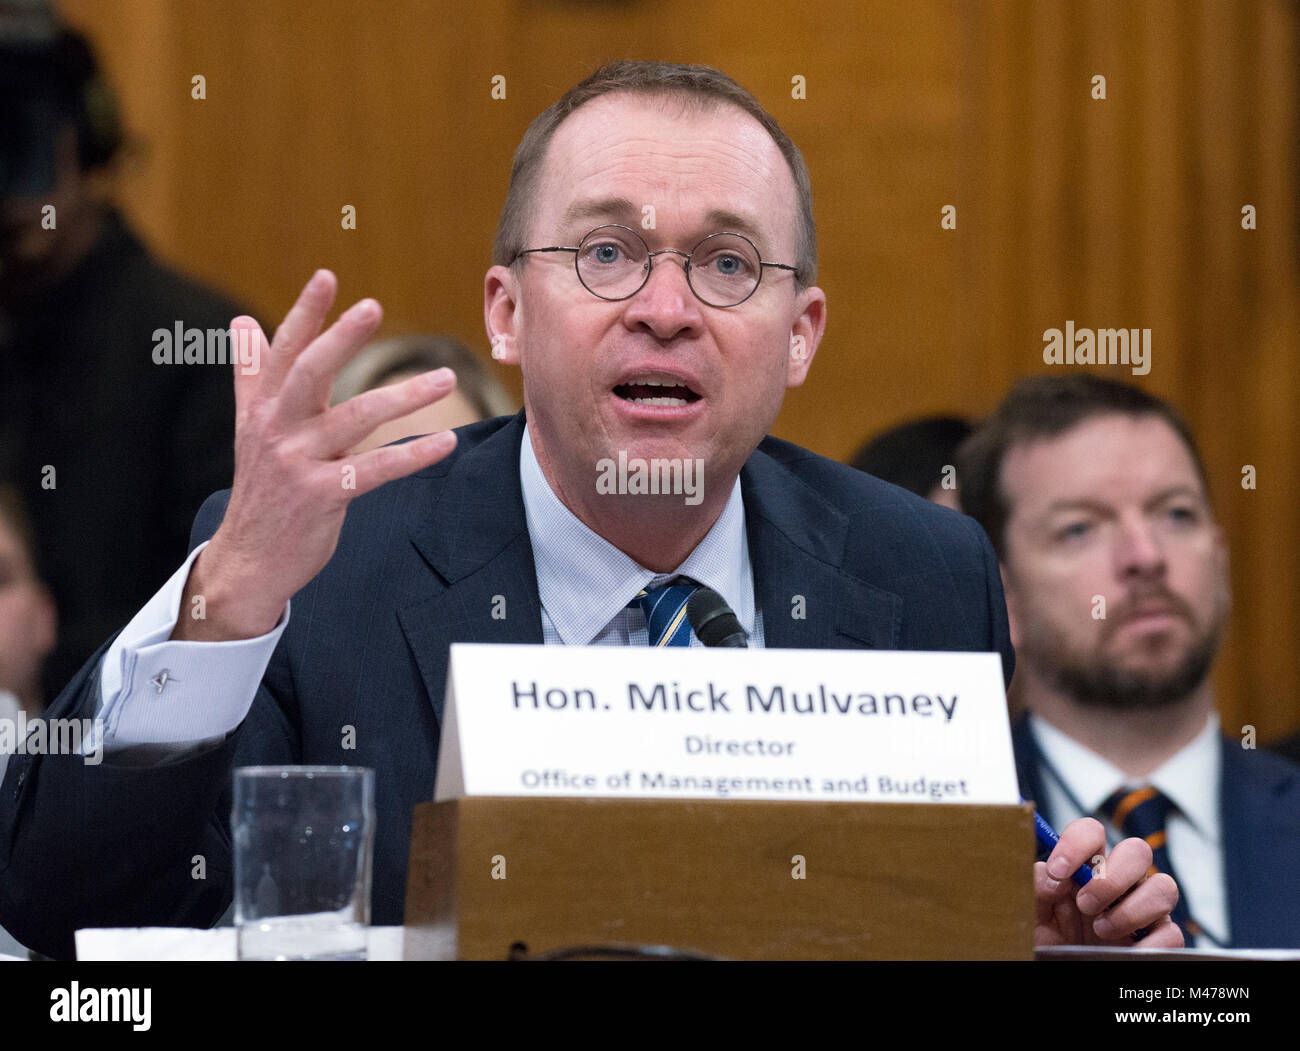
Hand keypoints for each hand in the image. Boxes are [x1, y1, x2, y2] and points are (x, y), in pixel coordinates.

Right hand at [172, 270, 460, 641]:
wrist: (248, 559)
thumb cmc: (262, 489)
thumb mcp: (251, 427)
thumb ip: (251, 373)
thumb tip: (243, 320)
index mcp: (264, 408)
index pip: (283, 351)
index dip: (305, 313)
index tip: (327, 276)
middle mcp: (278, 429)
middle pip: (308, 373)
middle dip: (340, 338)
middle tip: (372, 306)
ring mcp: (298, 463)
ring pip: (353, 419)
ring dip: (403, 396)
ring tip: (446, 378)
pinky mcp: (322, 496)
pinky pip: (374, 470)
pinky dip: (411, 455)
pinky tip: (445, 442)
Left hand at [1034, 817, 1183, 947]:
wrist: (1059, 966)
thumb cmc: (1048, 937)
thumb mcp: (1034, 910)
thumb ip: (1038, 886)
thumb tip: (1052, 875)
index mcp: (1086, 866)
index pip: (1091, 832)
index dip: (1076, 843)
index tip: (1058, 870)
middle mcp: (1119, 882)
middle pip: (1137, 851)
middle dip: (1111, 878)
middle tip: (1085, 904)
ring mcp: (1143, 908)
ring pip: (1164, 887)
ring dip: (1130, 910)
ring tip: (1100, 929)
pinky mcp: (1157, 938)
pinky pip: (1172, 933)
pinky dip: (1149, 943)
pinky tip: (1123, 951)